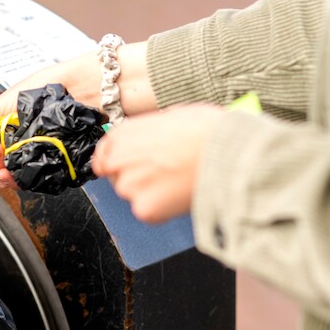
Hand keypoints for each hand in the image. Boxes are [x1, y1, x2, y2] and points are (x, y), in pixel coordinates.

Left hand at [91, 104, 225, 223]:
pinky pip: (149, 213)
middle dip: (137, 179)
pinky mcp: (144, 209)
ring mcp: (129, 186)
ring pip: (134, 196)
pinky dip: (162, 209)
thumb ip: (149, 134)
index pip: (103, 156)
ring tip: (177, 183)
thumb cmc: (206, 132)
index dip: (117, 164)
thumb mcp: (170, 117)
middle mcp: (119, 160)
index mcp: (123, 134)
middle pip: (117, 178)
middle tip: (164, 175)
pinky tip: (180, 195)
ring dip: (150, 194)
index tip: (128, 168)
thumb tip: (152, 141)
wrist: (226, 153)